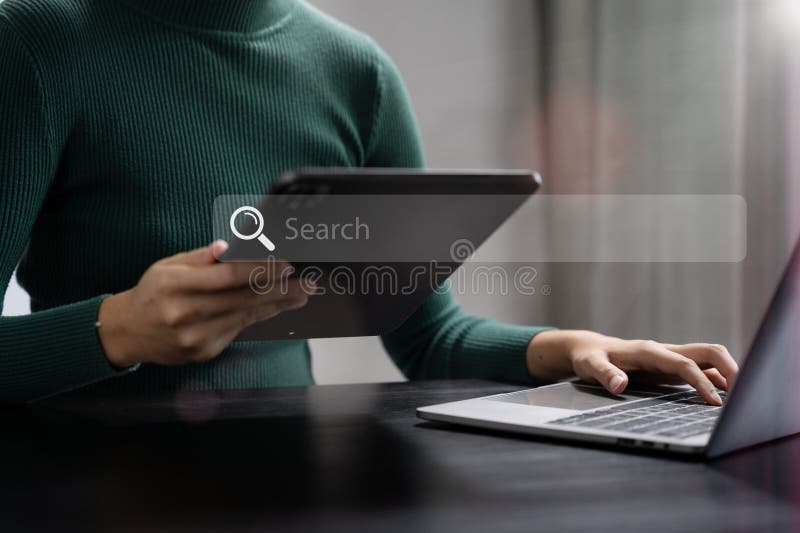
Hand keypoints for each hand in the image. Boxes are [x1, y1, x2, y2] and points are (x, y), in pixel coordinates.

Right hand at [98, 241, 310, 367]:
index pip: (228, 276)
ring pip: (246, 316)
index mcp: (176, 285)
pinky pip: (238, 330)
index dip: (261, 270)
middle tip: (307, 282)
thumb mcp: (169, 265)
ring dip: (278, 304)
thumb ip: (202, 257)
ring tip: (301, 294)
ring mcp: (195, 336)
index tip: (286, 265)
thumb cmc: (152, 293)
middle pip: (244, 298)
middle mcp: (186, 312)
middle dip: (281, 289)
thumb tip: (231, 246)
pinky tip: (276, 307)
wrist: (128, 332)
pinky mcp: (203, 351)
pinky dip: (259, 317)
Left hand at [526, 330, 738, 405]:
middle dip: (728, 368)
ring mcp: (668, 358)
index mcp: (649, 351)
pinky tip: (723, 396)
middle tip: (742, 394)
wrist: (588, 349)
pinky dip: (715, 378)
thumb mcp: (590, 366)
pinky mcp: (669, 366)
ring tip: (740, 398)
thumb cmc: (589, 357)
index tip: (715, 402)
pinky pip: (700, 368)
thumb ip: (604, 374)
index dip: (702, 381)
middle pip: (707, 351)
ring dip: (726, 373)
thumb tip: (620, 385)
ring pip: (707, 357)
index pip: (684, 364)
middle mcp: (663, 351)